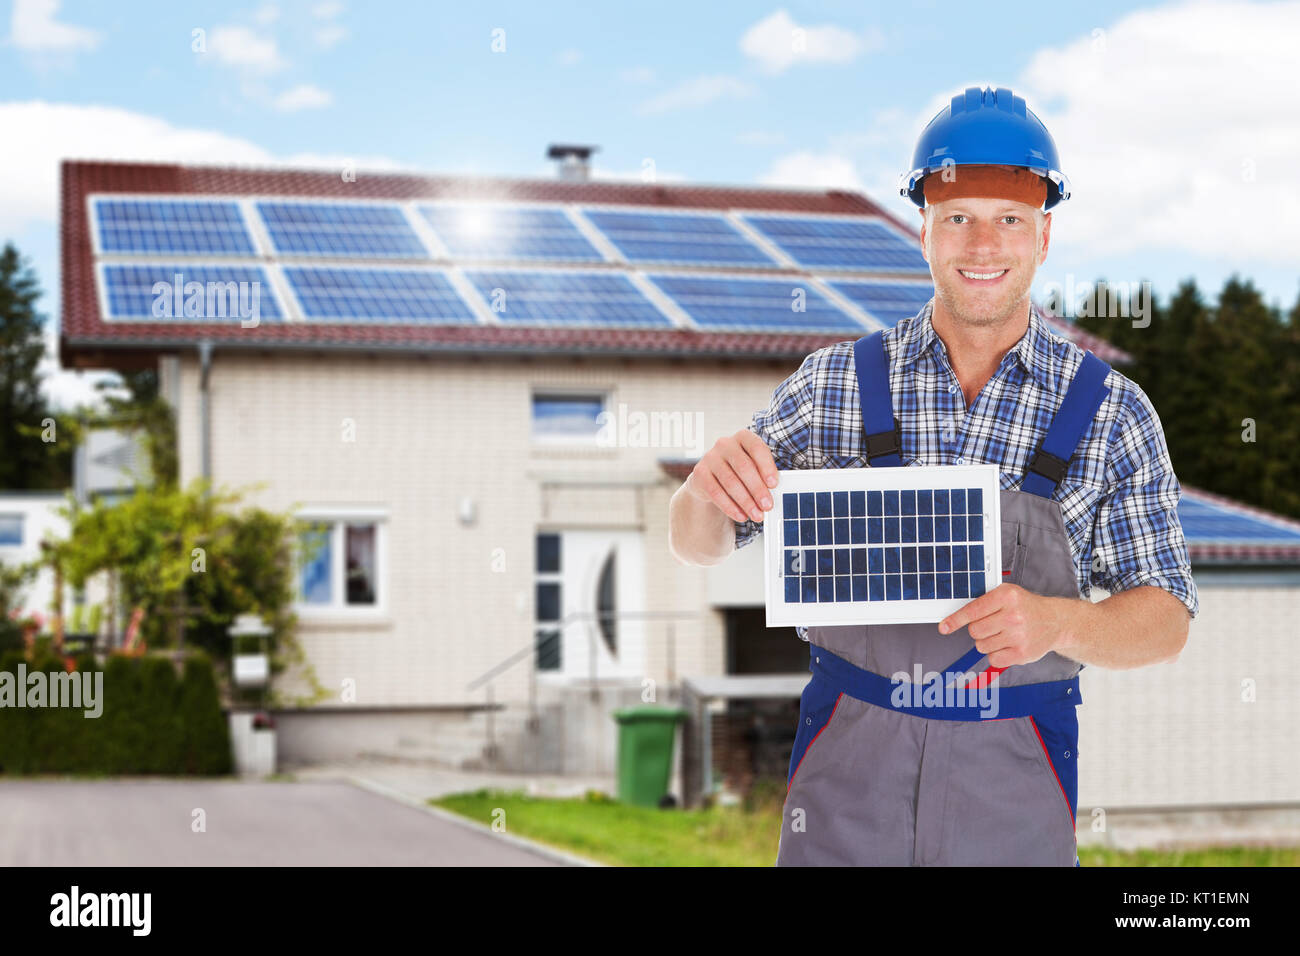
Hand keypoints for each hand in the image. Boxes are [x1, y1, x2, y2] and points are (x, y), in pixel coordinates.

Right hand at [686, 429, 778, 524]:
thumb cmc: (739, 471)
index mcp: (743, 437)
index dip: (766, 466)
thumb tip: (773, 493)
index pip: (757, 448)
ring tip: (757, 515)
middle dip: (757, 489)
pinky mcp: (699, 473)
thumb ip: (763, 475)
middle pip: (744, 467)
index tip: (774, 484)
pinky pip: (716, 492)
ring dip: (746, 502)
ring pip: (730, 482)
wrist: (711, 478)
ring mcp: (710, 457)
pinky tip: (741, 515)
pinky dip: (730, 507)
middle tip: (767, 505)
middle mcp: (725, 444)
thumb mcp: (753, 467)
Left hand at [936, 583, 1071, 667]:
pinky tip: (1008, 645)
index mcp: (1007, 596)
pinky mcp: (1022, 654)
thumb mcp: (1007, 594)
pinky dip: (996, 654)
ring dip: (988, 642)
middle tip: (994, 625)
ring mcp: (1018, 636)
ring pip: (981, 646)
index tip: (944, 627)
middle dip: (979, 630)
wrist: (1055, 622)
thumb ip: (983, 603)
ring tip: (1004, 634)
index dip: (955, 620)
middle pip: (974, 630)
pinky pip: (993, 659)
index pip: (972, 610)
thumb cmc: (1026, 607)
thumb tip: (954, 619)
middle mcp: (1013, 615)